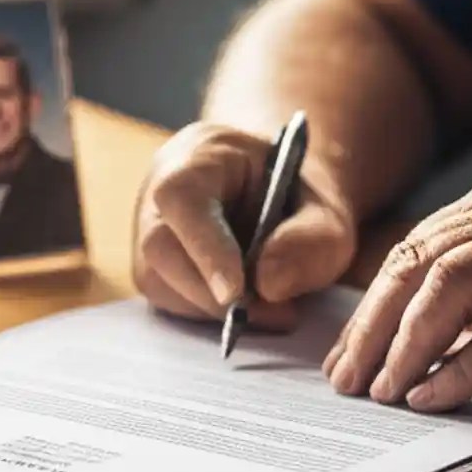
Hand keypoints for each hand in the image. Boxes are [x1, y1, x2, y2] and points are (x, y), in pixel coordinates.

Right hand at [133, 121, 356, 327]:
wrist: (272, 193)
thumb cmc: (297, 196)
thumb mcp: (325, 209)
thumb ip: (310, 240)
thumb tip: (268, 286)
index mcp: (198, 158)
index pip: (182, 198)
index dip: (204, 248)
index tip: (236, 293)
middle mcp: (158, 197)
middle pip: (160, 249)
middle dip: (212, 293)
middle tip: (276, 313)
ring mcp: (146, 236)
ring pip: (160, 283)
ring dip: (215, 308)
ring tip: (272, 308)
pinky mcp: (153, 271)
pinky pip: (169, 301)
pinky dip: (210, 313)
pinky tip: (248, 305)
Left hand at [324, 166, 471, 410]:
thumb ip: (469, 286)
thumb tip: (387, 334)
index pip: (414, 248)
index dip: (371, 307)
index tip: (344, 355)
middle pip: (420, 262)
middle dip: (373, 327)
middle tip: (347, 380)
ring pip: (452, 286)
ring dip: (407, 345)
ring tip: (384, 391)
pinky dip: (462, 369)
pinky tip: (433, 395)